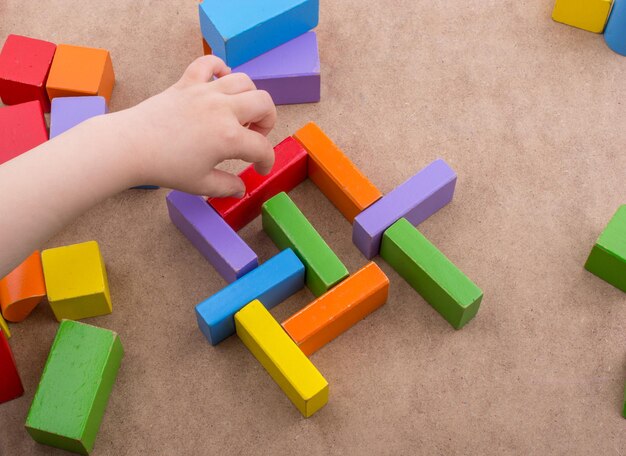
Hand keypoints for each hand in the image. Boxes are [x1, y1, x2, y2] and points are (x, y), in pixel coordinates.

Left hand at [114, 55, 276, 196]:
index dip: (266, 161)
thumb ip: (227, 187)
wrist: (130, 146)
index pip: (262, 147)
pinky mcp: (187, 83)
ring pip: (244, 81)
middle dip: (268, 121)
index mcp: (229, 137)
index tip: (260, 168)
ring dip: (250, 96)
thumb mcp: (201, 184)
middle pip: (264, 104)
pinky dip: (220, 68)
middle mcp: (222, 110)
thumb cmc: (165, 167)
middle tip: (254, 135)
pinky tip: (220, 83)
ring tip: (239, 112)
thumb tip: (241, 189)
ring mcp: (205, 92)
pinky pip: (209, 63)